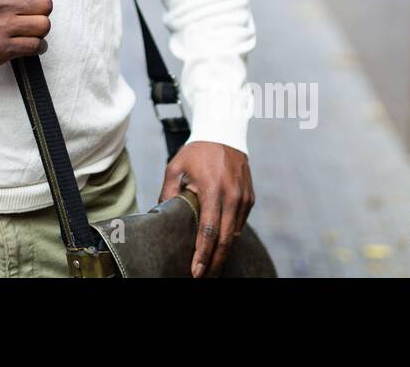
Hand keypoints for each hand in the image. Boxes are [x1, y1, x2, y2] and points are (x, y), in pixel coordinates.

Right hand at [0, 0, 51, 74]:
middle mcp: (1, 5)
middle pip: (45, 4)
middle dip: (42, 10)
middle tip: (33, 15)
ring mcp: (3, 28)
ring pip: (43, 25)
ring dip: (40, 29)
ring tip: (32, 31)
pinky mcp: (2, 49)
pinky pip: (35, 46)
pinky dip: (37, 46)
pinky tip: (29, 44)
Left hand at [159, 140, 253, 277]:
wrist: (224, 133)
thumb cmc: (197, 151)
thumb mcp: (175, 167)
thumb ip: (168, 192)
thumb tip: (158, 214)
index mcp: (212, 189)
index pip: (209, 230)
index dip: (203, 254)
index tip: (196, 271)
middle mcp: (232, 196)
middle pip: (225, 239)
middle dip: (215, 262)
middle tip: (204, 277)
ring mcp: (244, 198)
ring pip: (235, 234)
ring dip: (223, 252)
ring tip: (209, 265)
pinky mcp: (250, 199)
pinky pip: (240, 224)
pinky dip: (230, 236)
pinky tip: (219, 245)